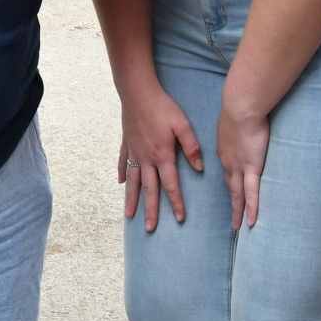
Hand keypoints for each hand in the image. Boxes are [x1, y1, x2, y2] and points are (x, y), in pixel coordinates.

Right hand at [119, 83, 204, 231]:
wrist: (137, 91)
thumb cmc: (162, 107)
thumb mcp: (183, 125)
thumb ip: (192, 147)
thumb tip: (199, 169)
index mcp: (162, 155)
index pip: (170, 185)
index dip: (176, 203)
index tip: (180, 219)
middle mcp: (146, 158)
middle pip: (149, 190)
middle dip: (151, 210)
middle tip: (150, 228)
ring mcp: (134, 152)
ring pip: (133, 181)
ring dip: (132, 200)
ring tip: (130, 216)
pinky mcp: (126, 143)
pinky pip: (123, 163)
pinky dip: (123, 175)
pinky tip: (121, 184)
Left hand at [216, 100, 270, 228]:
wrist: (241, 107)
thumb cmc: (241, 108)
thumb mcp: (236, 120)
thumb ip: (240, 127)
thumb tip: (245, 125)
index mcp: (224, 150)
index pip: (226, 171)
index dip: (228, 182)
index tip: (230, 191)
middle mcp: (228, 162)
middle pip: (229, 187)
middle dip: (231, 203)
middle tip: (231, 218)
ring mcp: (239, 167)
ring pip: (238, 195)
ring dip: (238, 212)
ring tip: (238, 227)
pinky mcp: (252, 168)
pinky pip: (252, 194)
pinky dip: (252, 209)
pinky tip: (252, 222)